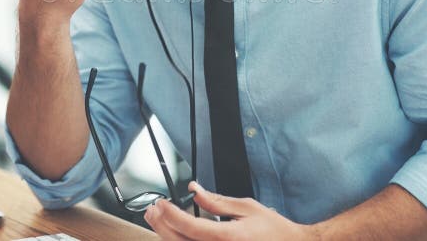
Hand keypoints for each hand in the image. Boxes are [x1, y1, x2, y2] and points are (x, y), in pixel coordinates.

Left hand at [144, 182, 316, 240]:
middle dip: (162, 225)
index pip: (188, 227)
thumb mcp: (246, 208)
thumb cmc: (273, 231)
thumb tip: (195, 191)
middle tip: (153, 210)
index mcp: (227, 238)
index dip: (170, 214)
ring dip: (167, 235)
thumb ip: (217, 202)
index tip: (161, 203)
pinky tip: (175, 235)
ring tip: (158, 220)